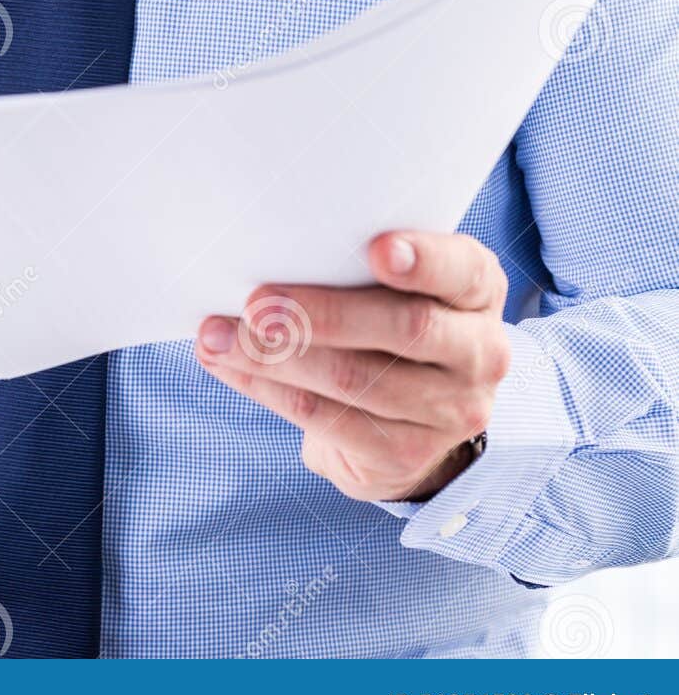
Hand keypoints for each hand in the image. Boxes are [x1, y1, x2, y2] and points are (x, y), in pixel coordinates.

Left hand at [195, 231, 511, 502]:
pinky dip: (268, 389)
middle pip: (405, 328)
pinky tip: (230, 367)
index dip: (423, 259)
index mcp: (477, 290)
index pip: (461, 270)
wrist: (414, 417)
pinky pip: (327, 419)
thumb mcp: (397, 285)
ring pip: (354, 379)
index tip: (376, 249)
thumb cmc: (388, 321)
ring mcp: (449, 411)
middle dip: (322, 314)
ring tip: (217, 335)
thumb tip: (266, 242)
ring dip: (274, 357)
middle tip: (256, 302)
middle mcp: (478, 352)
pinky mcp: (406, 452)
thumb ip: (359, 264)